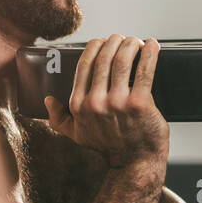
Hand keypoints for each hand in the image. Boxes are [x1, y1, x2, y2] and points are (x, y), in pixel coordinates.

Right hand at [43, 34, 169, 170]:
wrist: (134, 163)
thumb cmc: (109, 147)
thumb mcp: (78, 136)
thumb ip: (59, 119)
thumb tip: (48, 100)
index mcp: (79, 105)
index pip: (85, 63)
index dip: (96, 46)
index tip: (105, 41)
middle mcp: (96, 102)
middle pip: (105, 57)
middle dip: (115, 41)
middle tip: (123, 39)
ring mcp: (118, 102)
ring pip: (123, 59)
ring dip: (131, 43)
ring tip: (136, 41)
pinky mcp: (140, 103)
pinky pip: (145, 70)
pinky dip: (150, 53)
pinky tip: (153, 45)